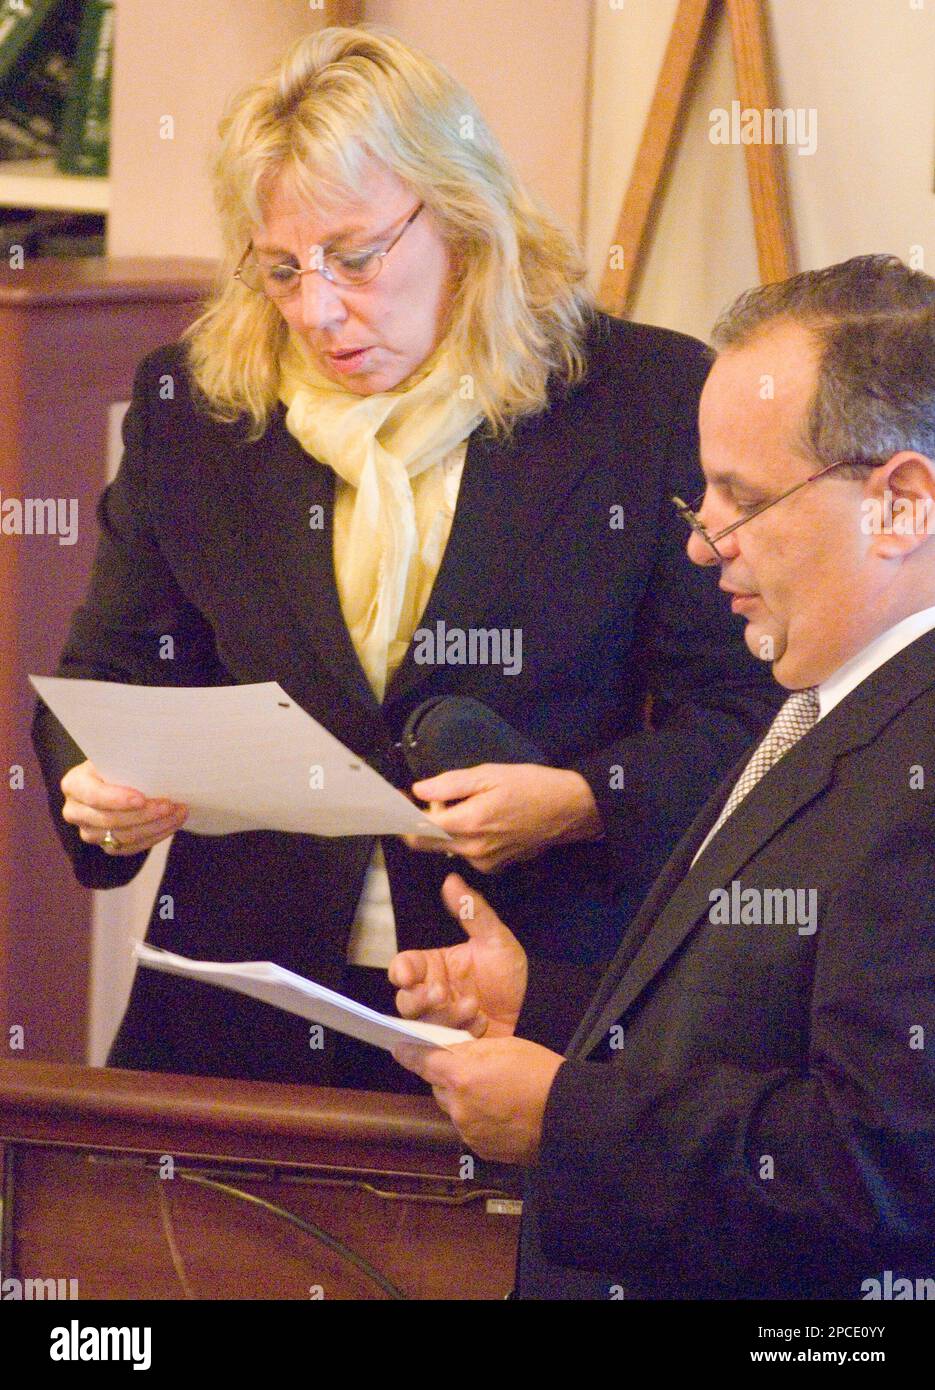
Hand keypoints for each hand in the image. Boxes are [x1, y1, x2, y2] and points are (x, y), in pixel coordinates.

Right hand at [60, 759, 187, 855]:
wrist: (113, 779)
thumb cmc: (117, 764)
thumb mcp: (118, 757)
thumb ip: (129, 761)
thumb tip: (158, 764)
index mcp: (74, 784)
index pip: (93, 795)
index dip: (117, 799)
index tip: (142, 799)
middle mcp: (75, 811)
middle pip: (109, 820)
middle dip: (144, 814)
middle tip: (169, 805)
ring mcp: (88, 831)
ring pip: (122, 837)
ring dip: (154, 827)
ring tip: (177, 813)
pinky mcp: (105, 845)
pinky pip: (130, 848)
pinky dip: (154, 837)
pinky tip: (170, 824)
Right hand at [388, 873, 526, 1036]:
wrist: (538, 1005)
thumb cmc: (512, 970)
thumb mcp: (494, 938)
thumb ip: (471, 911)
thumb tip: (452, 881)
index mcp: (435, 966)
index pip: (404, 967)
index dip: (400, 971)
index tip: (406, 975)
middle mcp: (433, 993)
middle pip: (405, 1001)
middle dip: (417, 998)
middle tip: (438, 993)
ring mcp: (442, 1020)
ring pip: (423, 1023)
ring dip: (444, 1015)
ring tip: (473, 1006)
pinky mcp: (454, 1042)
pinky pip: (444, 1042)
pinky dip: (461, 1032)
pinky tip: (481, 1023)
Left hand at [393, 1036, 564, 1164]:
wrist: (568, 1117)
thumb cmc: (541, 1074)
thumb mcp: (506, 1047)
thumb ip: (472, 1051)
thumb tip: (452, 1054)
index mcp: (462, 1077)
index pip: (423, 1063)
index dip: (409, 1054)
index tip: (399, 1049)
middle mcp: (458, 1108)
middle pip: (440, 1087)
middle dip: (450, 1078)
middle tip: (475, 1069)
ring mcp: (469, 1132)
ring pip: (455, 1109)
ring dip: (465, 1099)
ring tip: (495, 1093)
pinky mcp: (482, 1150)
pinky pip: (470, 1129)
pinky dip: (479, 1119)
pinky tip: (503, 1113)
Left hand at [403, 763, 602, 872]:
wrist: (570, 810)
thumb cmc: (531, 786)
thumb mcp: (489, 774)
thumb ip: (449, 784)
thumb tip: (418, 791)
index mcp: (468, 824)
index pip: (418, 830)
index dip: (404, 816)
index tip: (399, 800)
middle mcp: (472, 849)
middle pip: (428, 843)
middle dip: (422, 822)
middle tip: (430, 797)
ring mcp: (484, 862)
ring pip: (448, 847)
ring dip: (445, 828)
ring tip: (464, 804)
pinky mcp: (495, 866)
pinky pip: (466, 852)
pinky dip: (464, 837)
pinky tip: (483, 819)